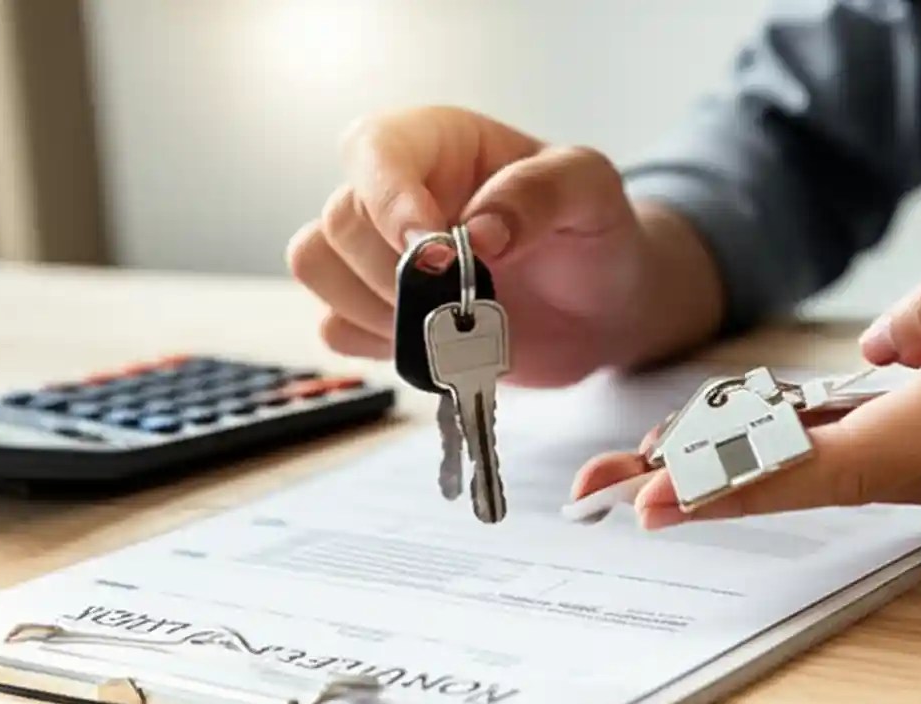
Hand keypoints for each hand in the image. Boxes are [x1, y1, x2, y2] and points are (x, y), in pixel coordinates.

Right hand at [286, 106, 723, 386]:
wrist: (603, 306)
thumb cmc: (594, 231)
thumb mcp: (590, 190)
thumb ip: (539, 194)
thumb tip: (478, 232)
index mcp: (438, 141)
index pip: (374, 148)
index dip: (389, 199)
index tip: (435, 250)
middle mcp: (394, 190)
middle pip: (338, 220)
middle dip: (397, 272)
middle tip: (465, 297)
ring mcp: (377, 252)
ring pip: (317, 267)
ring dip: (379, 309)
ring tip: (453, 321)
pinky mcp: (375, 311)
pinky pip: (334, 327)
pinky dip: (380, 345)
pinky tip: (440, 342)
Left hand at [574, 212, 920, 527]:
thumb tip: (875, 351)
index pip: (839, 459)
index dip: (741, 481)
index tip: (661, 498)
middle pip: (817, 481)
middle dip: (710, 486)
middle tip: (610, 484)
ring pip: (838, 479)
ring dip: (745, 474)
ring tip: (654, 460)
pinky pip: (876, 467)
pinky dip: (803, 460)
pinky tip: (747, 450)